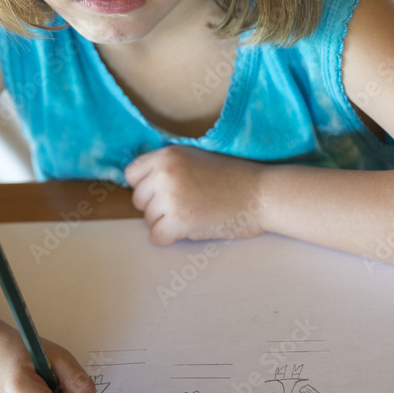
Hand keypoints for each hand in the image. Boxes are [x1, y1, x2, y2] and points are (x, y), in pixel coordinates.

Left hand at [124, 145, 268, 245]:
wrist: (262, 194)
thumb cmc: (233, 177)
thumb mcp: (195, 157)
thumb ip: (168, 166)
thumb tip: (142, 184)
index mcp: (167, 155)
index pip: (131, 174)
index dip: (146, 186)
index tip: (164, 191)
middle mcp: (164, 173)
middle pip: (138, 200)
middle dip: (157, 206)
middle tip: (186, 204)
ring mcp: (171, 198)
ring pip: (148, 220)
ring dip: (167, 222)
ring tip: (194, 213)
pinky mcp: (180, 221)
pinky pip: (157, 237)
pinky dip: (171, 238)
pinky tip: (191, 229)